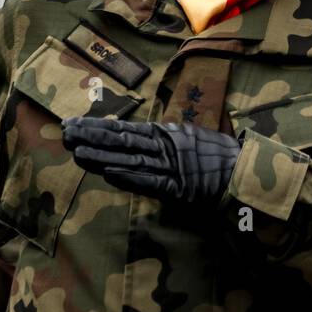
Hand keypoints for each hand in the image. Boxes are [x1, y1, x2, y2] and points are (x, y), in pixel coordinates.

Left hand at [62, 117, 239, 208]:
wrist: (248, 174)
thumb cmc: (220, 159)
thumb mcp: (190, 141)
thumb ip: (165, 140)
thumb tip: (141, 137)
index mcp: (166, 135)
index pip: (125, 130)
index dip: (97, 127)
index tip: (72, 124)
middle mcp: (165, 146)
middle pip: (122, 141)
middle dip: (91, 137)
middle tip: (64, 132)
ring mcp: (172, 166)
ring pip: (130, 159)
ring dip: (102, 156)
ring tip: (76, 151)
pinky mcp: (180, 187)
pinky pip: (152, 181)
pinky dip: (130, 177)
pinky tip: (108, 173)